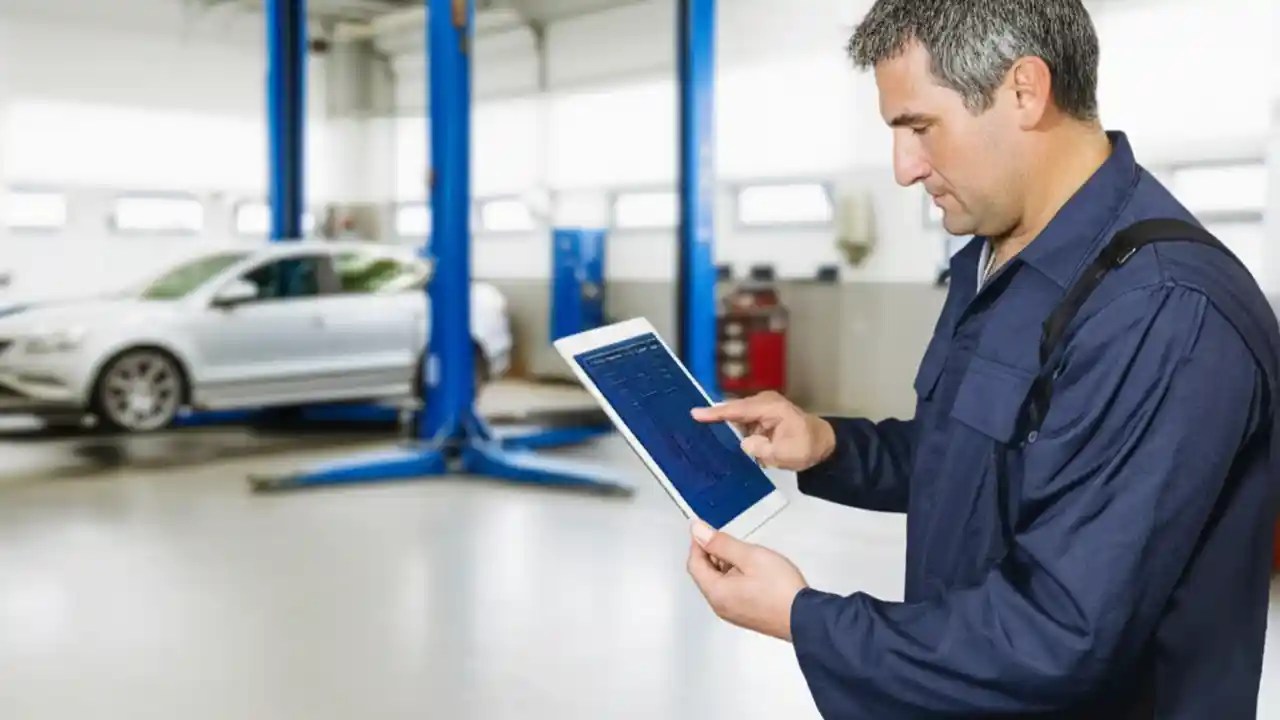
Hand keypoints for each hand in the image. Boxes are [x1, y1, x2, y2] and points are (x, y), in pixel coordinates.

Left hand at [686, 519, 807, 641]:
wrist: (805, 617)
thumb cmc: (781, 590)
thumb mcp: (749, 556)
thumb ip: (721, 543)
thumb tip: (698, 531)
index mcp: (716, 592)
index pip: (694, 564)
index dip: (698, 544)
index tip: (706, 531)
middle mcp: (720, 606)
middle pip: (706, 574)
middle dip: (713, 555)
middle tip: (730, 542)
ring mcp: (733, 612)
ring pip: (720, 583)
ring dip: (727, 565)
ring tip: (748, 556)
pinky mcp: (746, 614)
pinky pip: (732, 592)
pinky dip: (736, 578)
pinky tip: (755, 572)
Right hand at [691, 391, 835, 471]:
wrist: (822, 444)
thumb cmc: (807, 446)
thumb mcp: (786, 454)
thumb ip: (763, 449)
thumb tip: (744, 443)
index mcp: (770, 408)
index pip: (738, 410)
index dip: (716, 413)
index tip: (695, 414)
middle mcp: (763, 403)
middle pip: (733, 411)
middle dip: (714, 418)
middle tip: (691, 425)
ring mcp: (761, 409)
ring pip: (736, 418)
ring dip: (723, 427)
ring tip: (701, 434)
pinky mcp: (760, 418)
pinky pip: (741, 423)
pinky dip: (733, 432)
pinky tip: (719, 440)